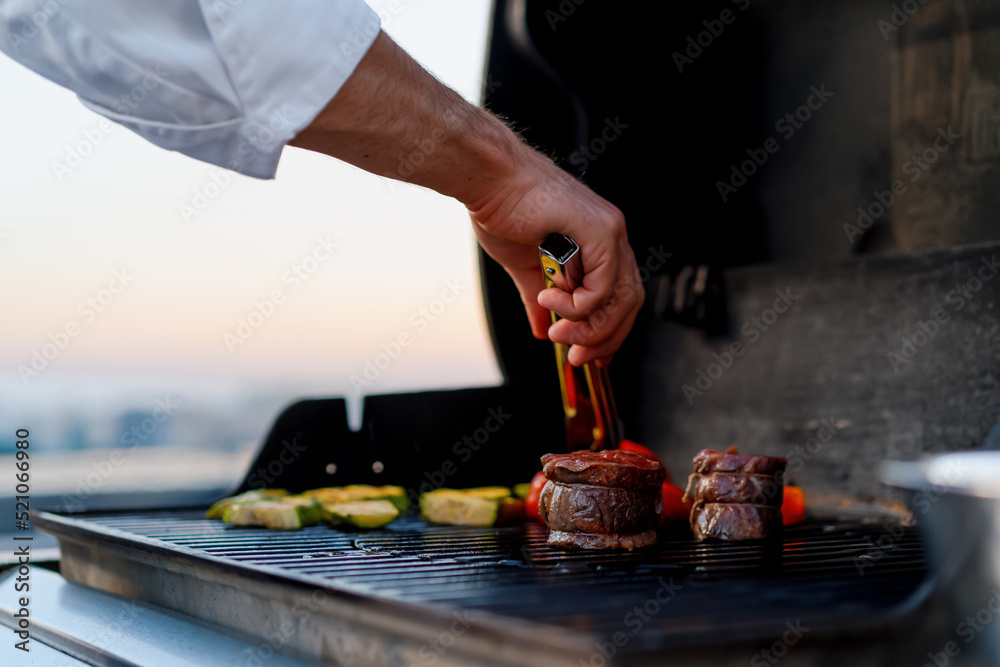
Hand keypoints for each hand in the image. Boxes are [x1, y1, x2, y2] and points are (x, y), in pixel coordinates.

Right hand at [288, 31, 643, 363]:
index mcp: (601, 243)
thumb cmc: (503, 210)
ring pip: (621, 298)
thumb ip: (540, 300)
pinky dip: (579, 305)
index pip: (621, 297)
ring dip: (590, 326)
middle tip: (576, 357)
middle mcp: (613, 235)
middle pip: (629, 303)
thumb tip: (543, 331)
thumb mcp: (526, 268)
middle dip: (604, 338)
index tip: (590, 356)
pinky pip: (603, 285)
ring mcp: (611, 230)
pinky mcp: (601, 229)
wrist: (488, 180)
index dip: (609, 332)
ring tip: (559, 330)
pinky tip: (551, 301)